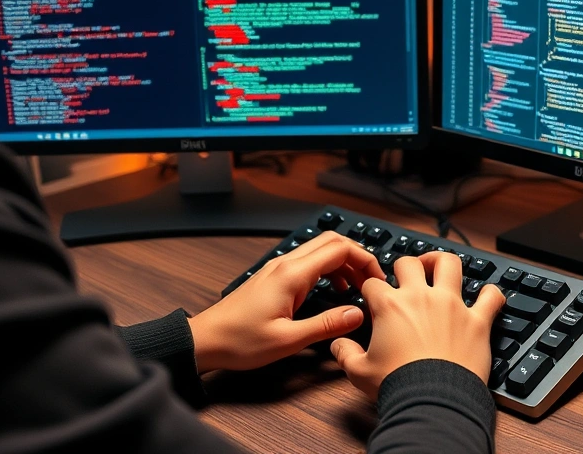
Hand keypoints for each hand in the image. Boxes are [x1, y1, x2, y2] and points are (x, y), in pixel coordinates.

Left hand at [188, 232, 384, 372]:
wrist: (206, 340)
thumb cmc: (240, 341)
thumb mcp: (288, 340)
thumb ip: (326, 325)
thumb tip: (357, 314)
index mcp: (292, 274)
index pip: (339, 248)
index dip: (365, 259)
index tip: (377, 279)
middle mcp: (285, 264)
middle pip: (331, 241)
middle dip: (357, 257)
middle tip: (370, 281)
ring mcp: (278, 268)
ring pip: (320, 250)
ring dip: (343, 263)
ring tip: (355, 288)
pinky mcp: (274, 276)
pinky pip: (308, 262)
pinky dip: (327, 270)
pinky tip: (331, 290)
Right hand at [330, 252, 506, 398]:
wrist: (432, 402)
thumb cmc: (397, 385)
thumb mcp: (359, 372)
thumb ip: (345, 354)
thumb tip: (337, 345)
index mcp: (390, 306)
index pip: (373, 284)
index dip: (369, 288)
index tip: (371, 296)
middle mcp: (421, 298)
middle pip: (409, 263)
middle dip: (403, 266)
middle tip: (403, 276)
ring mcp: (452, 306)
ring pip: (449, 264)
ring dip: (442, 262)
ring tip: (438, 267)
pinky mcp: (477, 321)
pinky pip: (491, 297)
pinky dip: (491, 294)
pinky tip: (487, 295)